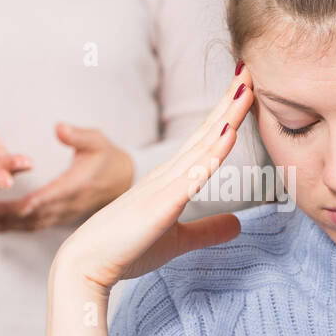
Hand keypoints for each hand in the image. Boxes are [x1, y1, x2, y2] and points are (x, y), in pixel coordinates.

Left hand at [0, 124, 133, 231]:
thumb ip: (77, 135)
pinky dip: (16, 228)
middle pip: (37, 214)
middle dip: (9, 216)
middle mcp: (69, 204)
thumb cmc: (107, 157)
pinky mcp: (60, 218)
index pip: (52, 197)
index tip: (14, 206)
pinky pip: (37, 226)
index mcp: (77, 185)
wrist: (122, 181)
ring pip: (34, 224)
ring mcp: (65, 214)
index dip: (33, 203)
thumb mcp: (96, 140)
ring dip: (8, 225)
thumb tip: (59, 127)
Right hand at [53, 66, 254, 291]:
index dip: (225, 115)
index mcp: (169, 179)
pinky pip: (193, 173)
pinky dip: (213, 152)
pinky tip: (229, 132)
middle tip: (248, 71)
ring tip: (246, 88)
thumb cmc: (125, 249)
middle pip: (205, 131)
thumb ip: (206, 230)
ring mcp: (164, 185)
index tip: (244, 91)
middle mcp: (167, 174)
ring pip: (202, 144)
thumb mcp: (177, 239)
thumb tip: (237, 224)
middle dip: (229, 102)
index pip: (204, 140)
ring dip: (226, 115)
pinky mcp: (162, 203)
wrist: (87, 264)